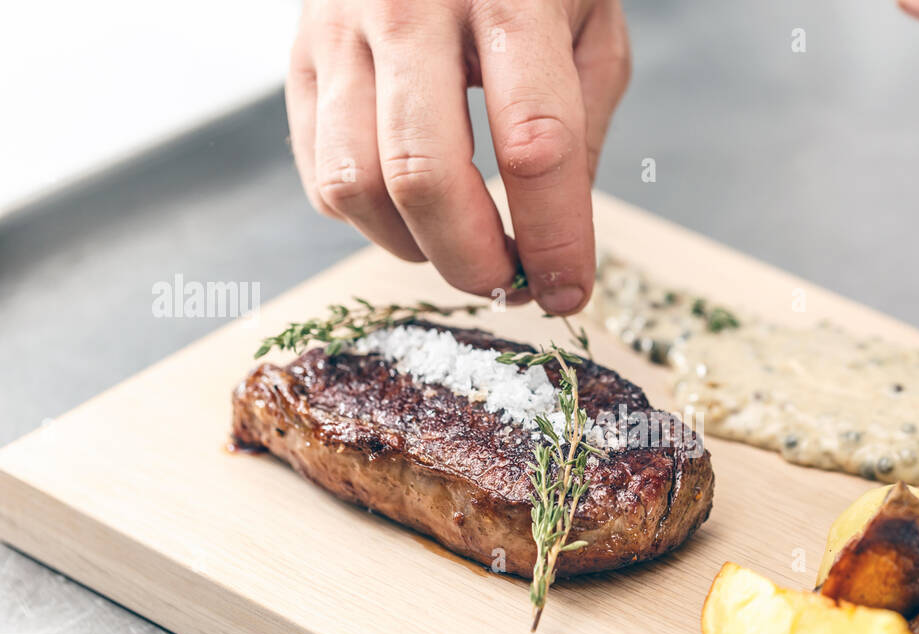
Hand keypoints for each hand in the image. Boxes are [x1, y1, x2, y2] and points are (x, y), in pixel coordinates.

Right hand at [287, 0, 630, 314]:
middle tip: (510, 285)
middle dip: (473, 260)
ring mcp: (339, 28)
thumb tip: (554, 244)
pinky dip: (372, 220)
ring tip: (462, 247)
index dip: (554, 239)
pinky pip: (322, 176)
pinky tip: (416, 210)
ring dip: (415, 248)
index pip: (534, 145)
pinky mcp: (299, 57)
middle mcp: (409, 4)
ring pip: (354, 185)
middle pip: (424, 177)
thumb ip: (582, 129)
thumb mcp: (591, 25)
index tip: (568, 292)